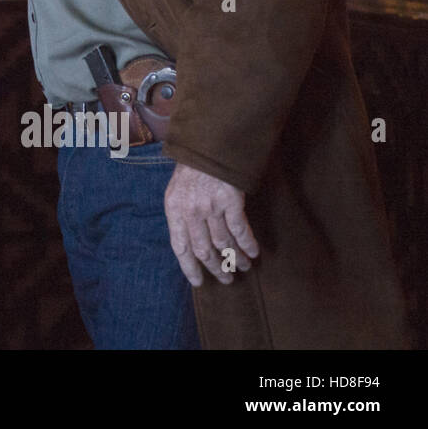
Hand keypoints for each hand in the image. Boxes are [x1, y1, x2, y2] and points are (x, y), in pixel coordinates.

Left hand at [164, 162, 258, 285]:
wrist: (207, 146)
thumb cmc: (190, 170)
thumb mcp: (176, 192)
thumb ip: (180, 216)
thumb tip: (187, 243)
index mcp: (174, 209)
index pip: (180, 247)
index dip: (189, 268)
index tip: (198, 282)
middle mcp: (191, 211)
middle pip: (204, 250)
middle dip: (217, 269)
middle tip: (227, 279)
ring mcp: (211, 207)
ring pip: (224, 243)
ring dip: (236, 258)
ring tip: (244, 267)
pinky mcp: (231, 201)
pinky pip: (240, 230)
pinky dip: (248, 244)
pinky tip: (254, 252)